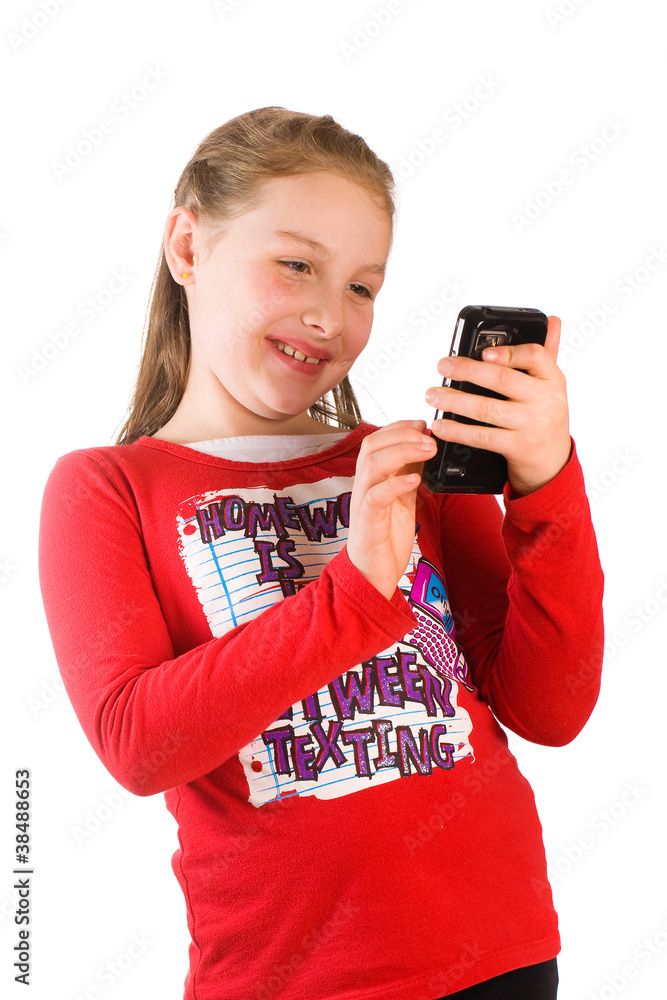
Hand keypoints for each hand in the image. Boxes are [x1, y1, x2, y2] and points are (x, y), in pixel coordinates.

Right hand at [346, 420, 436, 599]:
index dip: (400, 426)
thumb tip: (424, 446)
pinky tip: (415, 480)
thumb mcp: (403, 497)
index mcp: (372, 478)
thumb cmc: (385, 536)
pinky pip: (375, 496)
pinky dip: (396, 483)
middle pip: (371, 444)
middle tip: (430, 438)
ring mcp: (363, 501)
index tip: (423, 423)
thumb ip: (409, 473)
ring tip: (428, 451)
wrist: (372, 573)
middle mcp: (364, 485)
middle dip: (403, 434)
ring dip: (402, 451)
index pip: (378, 439)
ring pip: (372, 463)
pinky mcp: (367, 521)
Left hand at [424, 316, 570, 494]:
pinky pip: (482, 437)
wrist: (553, 462)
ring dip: (454, 401)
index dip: (508, 353)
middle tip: (442, 366)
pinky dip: (458, 431)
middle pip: (502, 380)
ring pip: (487, 409)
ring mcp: (533, 425)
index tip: (482, 352)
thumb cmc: (544, 416)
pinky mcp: (518, 447)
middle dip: (467, 371)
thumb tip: (551, 320)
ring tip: (432, 394)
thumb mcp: (550, 385)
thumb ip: (546, 354)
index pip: (535, 356)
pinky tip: (441, 426)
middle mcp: (546, 400)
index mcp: (553, 378)